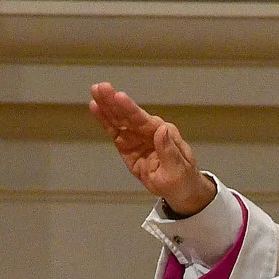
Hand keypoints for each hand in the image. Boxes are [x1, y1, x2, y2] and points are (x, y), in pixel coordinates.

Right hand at [88, 82, 214, 216]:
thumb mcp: (179, 169)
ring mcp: (137, 138)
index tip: (119, 96)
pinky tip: (96, 108)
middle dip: (114, 102)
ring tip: (95, 91)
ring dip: (107, 106)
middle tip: (101, 87)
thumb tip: (162, 129)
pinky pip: (115, 132)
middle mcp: (149, 131)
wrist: (182, 191)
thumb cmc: (183, 180)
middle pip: (129, 115)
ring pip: (120, 120)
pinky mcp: (127, 146)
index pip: (144, 120)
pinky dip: (105, 121)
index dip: (130, 109)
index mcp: (164, 133)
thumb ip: (169, 150)